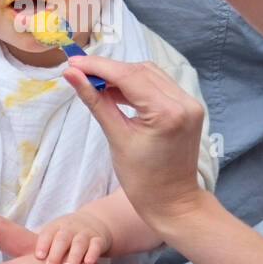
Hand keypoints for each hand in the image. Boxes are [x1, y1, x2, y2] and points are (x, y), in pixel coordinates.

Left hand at [33, 211, 112, 263]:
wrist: (94, 223)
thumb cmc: (64, 236)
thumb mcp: (49, 237)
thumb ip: (31, 252)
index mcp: (53, 229)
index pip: (46, 233)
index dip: (43, 243)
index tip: (38, 256)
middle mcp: (68, 229)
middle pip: (61, 238)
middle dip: (56, 252)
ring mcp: (84, 234)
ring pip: (78, 243)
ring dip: (74, 256)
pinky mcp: (98, 240)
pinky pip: (96, 245)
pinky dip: (93, 253)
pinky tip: (89, 263)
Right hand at [61, 57, 205, 231]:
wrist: (172, 202)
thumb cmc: (143, 180)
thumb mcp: (116, 138)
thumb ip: (96, 101)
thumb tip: (72, 74)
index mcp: (167, 113)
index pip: (128, 75)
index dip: (97, 66)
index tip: (73, 61)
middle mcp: (184, 102)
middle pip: (140, 70)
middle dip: (108, 69)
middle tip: (78, 71)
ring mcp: (190, 104)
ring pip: (150, 74)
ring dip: (122, 75)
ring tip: (94, 82)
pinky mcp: (188, 107)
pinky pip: (159, 85)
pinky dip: (136, 85)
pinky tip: (115, 91)